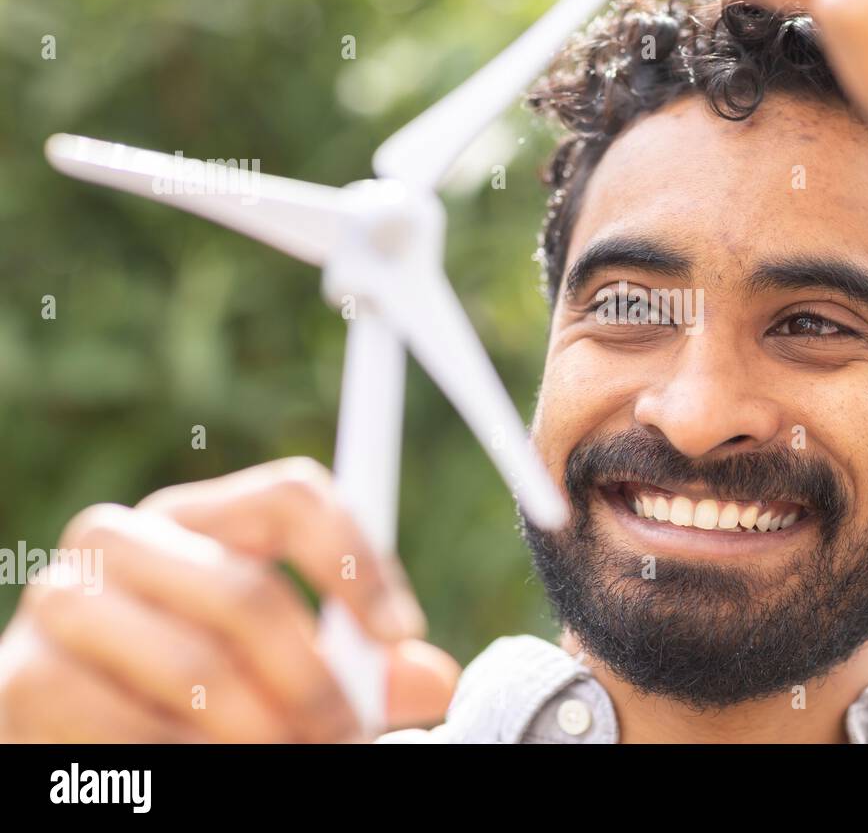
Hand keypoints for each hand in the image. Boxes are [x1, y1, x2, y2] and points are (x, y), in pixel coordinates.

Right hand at [0, 458, 458, 741]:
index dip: (358, 562)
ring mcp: (65, 605)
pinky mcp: (28, 682)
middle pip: (251, 592)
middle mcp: (122, 539)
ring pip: (201, 669)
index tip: (401, 632)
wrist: (60, 732)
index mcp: (195, 517)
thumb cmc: (184, 692)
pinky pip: (138, 732)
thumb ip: (357, 669)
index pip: (292, 496)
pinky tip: (204, 768)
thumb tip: (432, 679)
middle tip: (345, 733)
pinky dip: (190, 763)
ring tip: (290, 758)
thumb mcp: (278, 667)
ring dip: (262, 734)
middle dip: (316, 682)